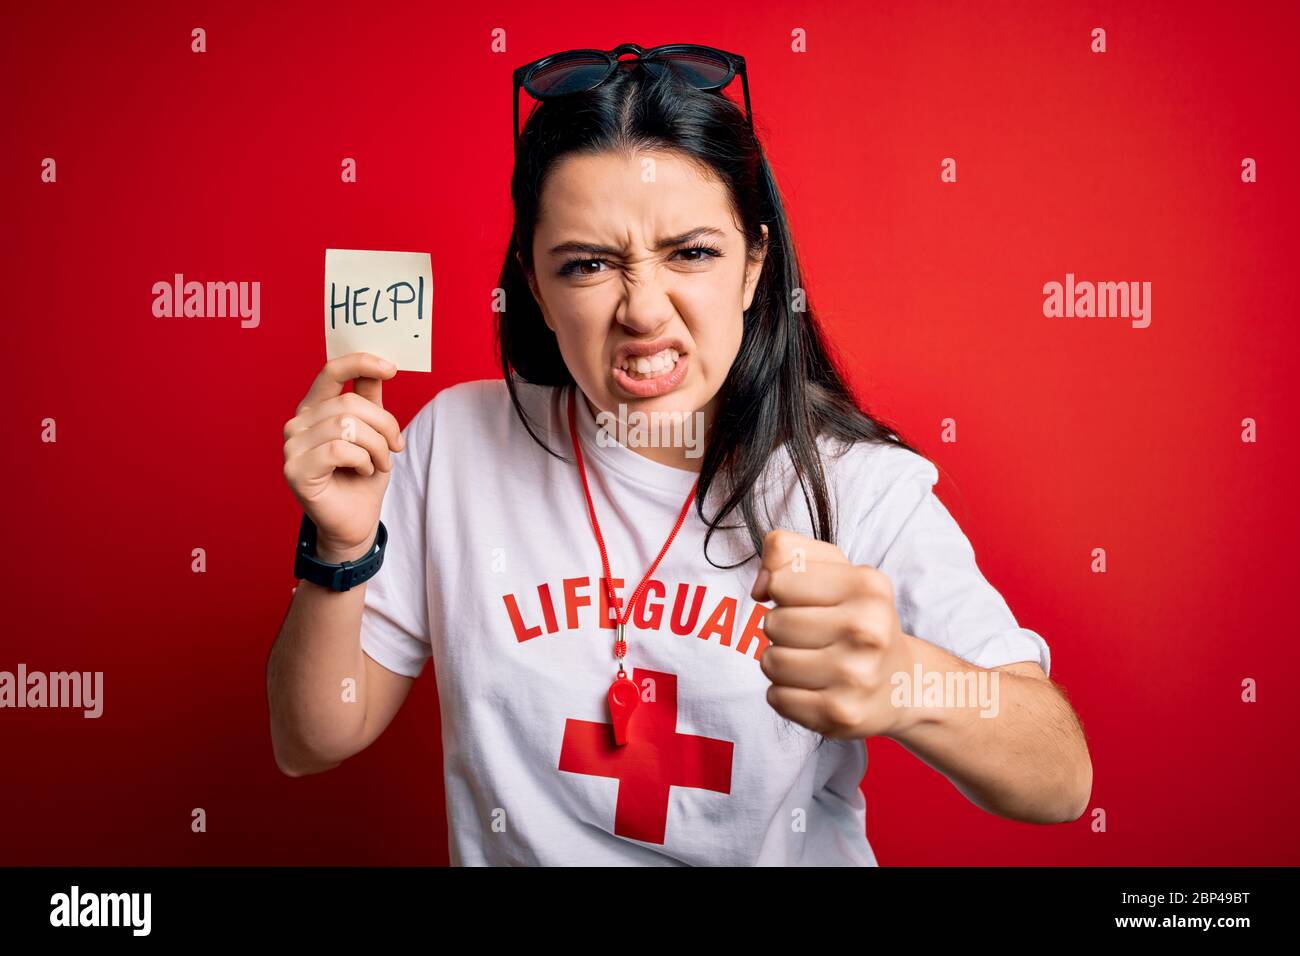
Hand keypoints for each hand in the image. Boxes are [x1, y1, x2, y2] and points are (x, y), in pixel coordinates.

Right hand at [282, 352, 404, 562]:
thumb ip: (371, 400)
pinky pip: (339, 450)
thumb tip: (379, 367)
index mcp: (314, 409)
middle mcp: (298, 423)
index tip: (392, 368)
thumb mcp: (374, 434)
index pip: (331, 371)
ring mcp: (292, 447)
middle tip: (395, 446)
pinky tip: (363, 471)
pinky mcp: (295, 470)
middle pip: (350, 404)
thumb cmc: (362, 477)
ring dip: (376, 447)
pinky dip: (362, 460)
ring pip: (346, 426)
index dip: (361, 363)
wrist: (355, 522)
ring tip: (380, 463)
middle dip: (384, 425)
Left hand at [751, 529, 917, 740]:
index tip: (806, 601)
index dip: (782, 590)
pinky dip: (785, 693)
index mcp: (867, 586)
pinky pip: (776, 698)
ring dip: (779, 661)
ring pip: (770, 662)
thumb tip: (760, 588)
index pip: (781, 581)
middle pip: (773, 623)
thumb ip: (787, 551)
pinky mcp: (841, 714)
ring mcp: (856, 676)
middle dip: (781, 628)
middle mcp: (867, 630)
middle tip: (811, 635)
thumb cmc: (857, 618)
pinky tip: (814, 687)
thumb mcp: (834, 569)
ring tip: (810, 661)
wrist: (903, 684)